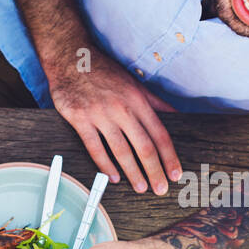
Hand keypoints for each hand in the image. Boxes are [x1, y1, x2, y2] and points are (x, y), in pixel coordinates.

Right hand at [45, 45, 180, 194]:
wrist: (72, 60)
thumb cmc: (104, 72)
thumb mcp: (134, 83)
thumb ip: (155, 102)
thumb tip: (176, 115)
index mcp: (138, 101)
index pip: (160, 134)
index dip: (169, 156)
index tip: (175, 173)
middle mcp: (122, 109)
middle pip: (144, 146)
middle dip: (155, 170)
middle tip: (160, 189)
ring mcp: (101, 115)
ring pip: (121, 151)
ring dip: (133, 172)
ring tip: (141, 187)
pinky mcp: (80, 120)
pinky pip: (95, 148)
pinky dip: (105, 165)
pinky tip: (113, 177)